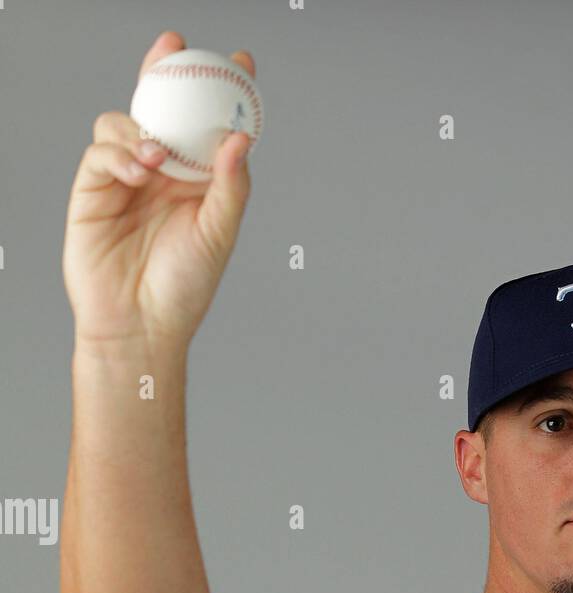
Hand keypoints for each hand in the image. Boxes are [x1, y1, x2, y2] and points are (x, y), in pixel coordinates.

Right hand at [63, 31, 255, 350]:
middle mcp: (160, 174)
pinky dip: (119, 153)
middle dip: (165, 73)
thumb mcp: (219, 234)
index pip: (205, 125)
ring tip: (158, 156)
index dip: (217, 91)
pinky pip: (101, 152)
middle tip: (176, 48)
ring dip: (142, 128)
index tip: (239, 64)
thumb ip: (230, 186)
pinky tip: (139, 172)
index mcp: (195, 181)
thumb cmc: (184, 288)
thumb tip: (240, 138)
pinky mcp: (94, 191)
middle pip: (159, 108)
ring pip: (124, 122)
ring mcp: (125, 180)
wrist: (142, 326)